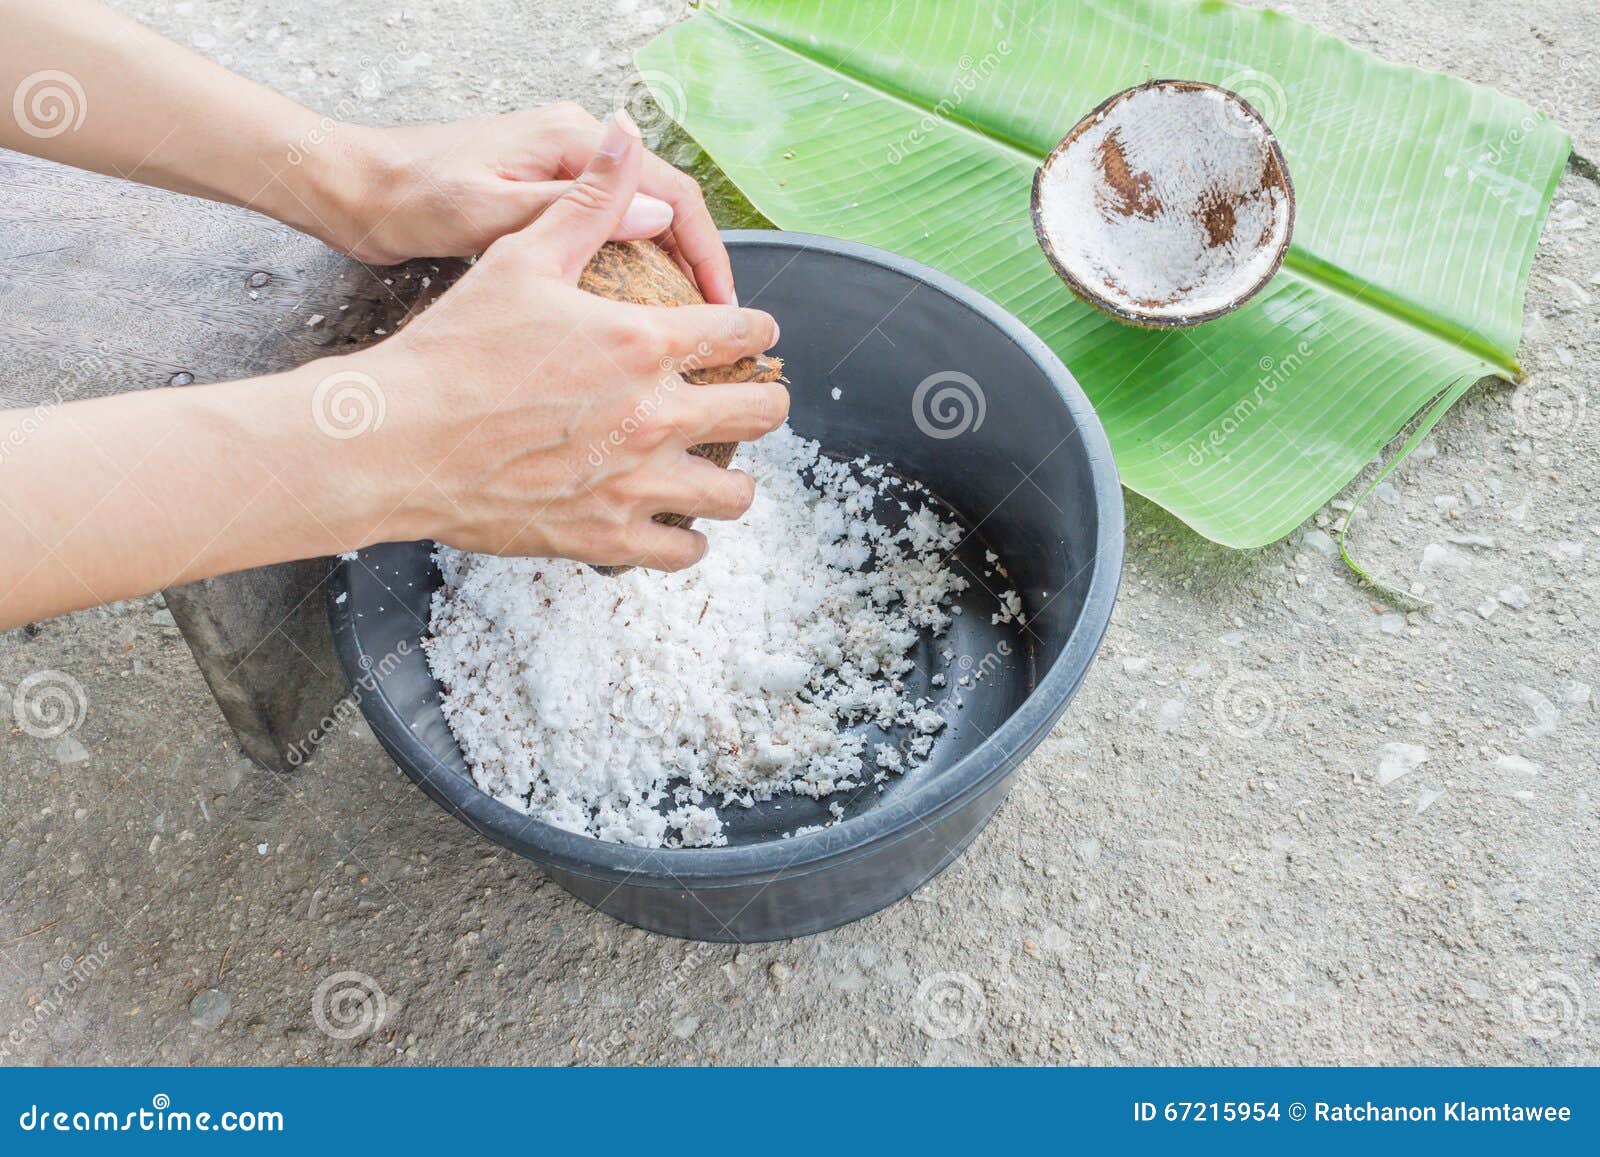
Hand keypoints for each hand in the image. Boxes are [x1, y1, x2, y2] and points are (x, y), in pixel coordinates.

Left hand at [323, 103, 736, 303]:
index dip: (706, 251)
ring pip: (639, 217)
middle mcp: (571, 145)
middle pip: (664, 202)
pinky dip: (632, 264)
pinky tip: (634, 306)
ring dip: (667, 267)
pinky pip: (609, 227)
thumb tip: (655, 217)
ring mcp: (558, 167)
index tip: (722, 303)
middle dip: (696, 263)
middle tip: (715, 323)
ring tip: (684, 324)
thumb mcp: (489, 212)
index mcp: (568, 139)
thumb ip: (574, 212)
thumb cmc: (406, 198)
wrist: (354, 189)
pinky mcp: (541, 192)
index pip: (670, 190)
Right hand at [365, 110, 784, 571]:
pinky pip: (685, 552)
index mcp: (645, 342)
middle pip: (761, 412)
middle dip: (764, 401)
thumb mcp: (522, 256)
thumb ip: (588, 200)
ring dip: (734, 478)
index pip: (742, 333)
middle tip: (750, 400)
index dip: (756, 330)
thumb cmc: (454, 350)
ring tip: (717, 467)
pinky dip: (689, 539)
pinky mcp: (608, 535)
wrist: (398, 440)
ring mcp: (637, 483)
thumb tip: (626, 136)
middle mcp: (655, 415)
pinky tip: (676, 522)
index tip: (753, 335)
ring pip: (736, 494)